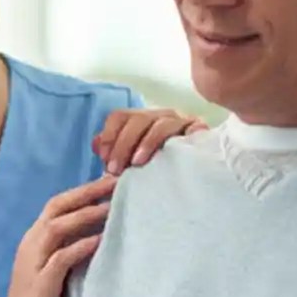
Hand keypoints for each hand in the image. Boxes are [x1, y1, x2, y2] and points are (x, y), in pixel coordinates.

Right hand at [0, 175, 116, 296]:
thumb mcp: (53, 271)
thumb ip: (67, 250)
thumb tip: (97, 233)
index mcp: (33, 240)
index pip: (57, 204)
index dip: (82, 190)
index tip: (110, 180)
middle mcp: (30, 245)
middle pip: (57, 206)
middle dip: (87, 192)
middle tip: (116, 181)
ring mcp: (33, 263)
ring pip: (58, 227)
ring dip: (86, 214)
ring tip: (113, 205)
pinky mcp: (41, 283)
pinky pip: (61, 257)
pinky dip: (81, 246)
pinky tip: (100, 240)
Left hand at [94, 108, 208, 173]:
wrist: (197, 181)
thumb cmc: (160, 170)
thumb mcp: (133, 162)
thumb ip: (114, 153)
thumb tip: (95, 144)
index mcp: (142, 121)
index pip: (120, 116)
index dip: (109, 135)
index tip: (103, 158)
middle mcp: (161, 116)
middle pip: (138, 119)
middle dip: (123, 144)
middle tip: (115, 169)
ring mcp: (182, 121)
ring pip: (161, 123)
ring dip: (146, 142)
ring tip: (137, 163)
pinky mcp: (201, 131)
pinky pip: (189, 130)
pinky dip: (177, 140)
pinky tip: (169, 156)